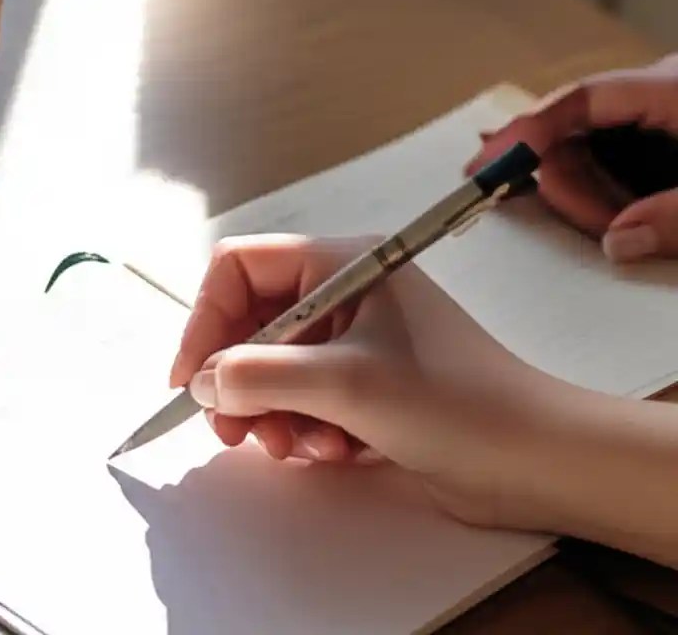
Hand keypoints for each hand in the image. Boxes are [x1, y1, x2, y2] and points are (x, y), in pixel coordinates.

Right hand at [169, 234, 574, 527]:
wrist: (535, 460)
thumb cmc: (455, 402)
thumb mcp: (346, 384)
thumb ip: (259, 376)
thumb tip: (203, 383)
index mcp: (343, 264)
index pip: (240, 268)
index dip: (204, 320)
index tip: (191, 379)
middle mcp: (343, 294)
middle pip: (250, 325)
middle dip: (237, 380)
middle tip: (234, 431)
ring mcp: (354, 342)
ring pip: (271, 370)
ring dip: (271, 413)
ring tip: (296, 445)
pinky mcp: (364, 387)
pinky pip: (301, 400)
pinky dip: (304, 429)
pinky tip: (335, 451)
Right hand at [464, 54, 677, 261]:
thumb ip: (675, 218)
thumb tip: (618, 242)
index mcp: (672, 85)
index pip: (579, 99)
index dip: (527, 133)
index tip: (485, 165)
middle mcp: (657, 85)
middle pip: (575, 131)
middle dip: (571, 184)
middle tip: (597, 229)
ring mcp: (655, 104)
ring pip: (587, 148)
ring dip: (590, 194)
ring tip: (622, 224)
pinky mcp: (659, 125)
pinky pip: (608, 153)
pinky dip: (601, 187)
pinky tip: (610, 212)